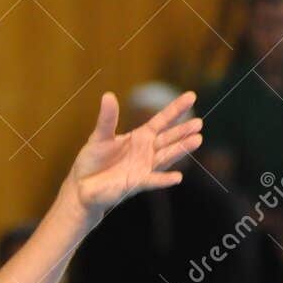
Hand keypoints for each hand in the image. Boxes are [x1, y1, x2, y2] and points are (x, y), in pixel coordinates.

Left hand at [62, 91, 201, 213]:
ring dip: (180, 150)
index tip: (191, 96)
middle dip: (183, 131)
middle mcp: (146, 151)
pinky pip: (152, 181)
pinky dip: (164, 179)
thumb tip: (108, 96)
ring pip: (165, 157)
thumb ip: (107, 119)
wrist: (83, 186)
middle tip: (199, 123)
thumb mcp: (99, 137)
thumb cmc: (93, 161)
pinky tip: (177, 177)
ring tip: (197, 140)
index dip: (176, 109)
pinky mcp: (136, 184)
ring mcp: (144, 168)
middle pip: (168, 139)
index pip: (162, 120)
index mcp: (140, 137)